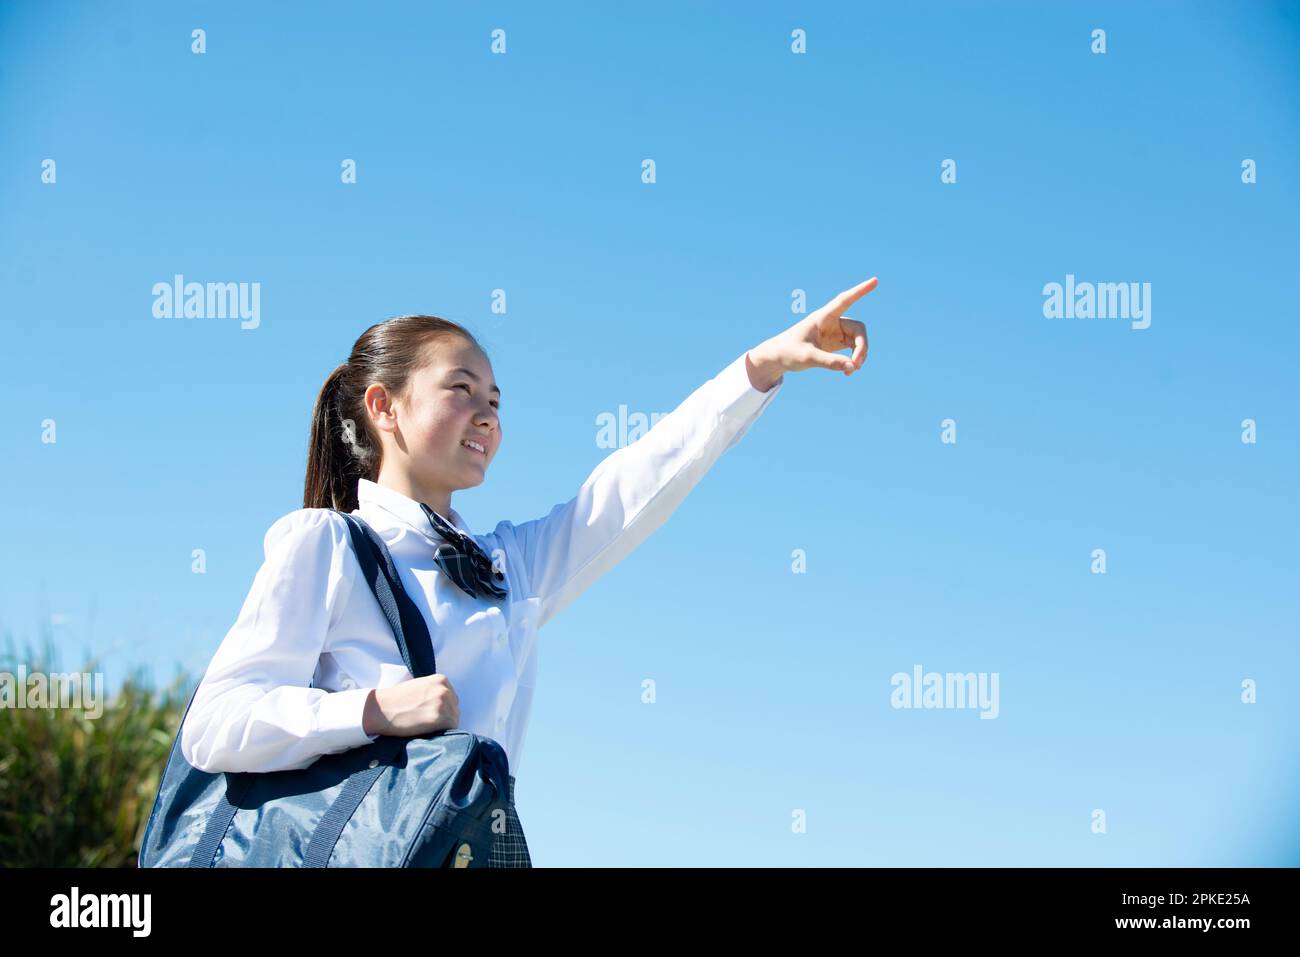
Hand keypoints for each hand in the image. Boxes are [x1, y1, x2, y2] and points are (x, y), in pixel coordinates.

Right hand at [363, 673, 459, 737]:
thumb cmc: (396, 699)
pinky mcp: (439, 719)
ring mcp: (443, 704)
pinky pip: (450, 730)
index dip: (443, 708)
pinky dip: (441, 732)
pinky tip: (428, 731)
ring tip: (426, 727)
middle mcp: (445, 690)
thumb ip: (434, 691)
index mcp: (441, 680)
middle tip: (427, 722)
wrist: (381, 709)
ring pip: (453, 720)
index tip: (431, 713)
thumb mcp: (419, 686)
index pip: (452, 698)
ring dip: (443, 726)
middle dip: (444, 716)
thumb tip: (446, 704)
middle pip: (454, 708)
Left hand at [746, 277, 877, 389]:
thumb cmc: (788, 352)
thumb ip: (829, 362)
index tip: (875, 280)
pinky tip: (848, 371)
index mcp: (823, 317)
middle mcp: (831, 322)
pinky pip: (852, 349)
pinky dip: (853, 360)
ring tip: (850, 372)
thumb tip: (852, 367)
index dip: (860, 291)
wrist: (777, 358)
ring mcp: (835, 333)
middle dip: (861, 347)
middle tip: (856, 365)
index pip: (845, 300)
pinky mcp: (835, 344)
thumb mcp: (807, 358)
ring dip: (859, 355)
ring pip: (858, 340)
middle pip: (858, 329)